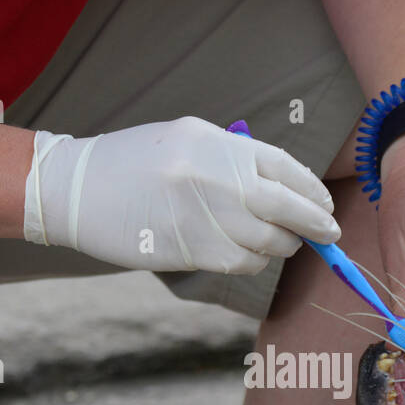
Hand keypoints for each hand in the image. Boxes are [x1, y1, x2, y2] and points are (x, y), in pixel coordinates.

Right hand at [23, 117, 339, 272]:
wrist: (76, 188)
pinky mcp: (192, 249)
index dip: (313, 191)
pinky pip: (242, 263)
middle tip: (328, 235)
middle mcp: (217, 177)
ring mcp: (206, 214)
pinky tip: (248, 256)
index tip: (326, 206)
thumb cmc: (132, 164)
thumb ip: (233, 158)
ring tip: (282, 243)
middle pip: (287, 207)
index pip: (285, 168)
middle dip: (315, 224)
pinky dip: (253, 263)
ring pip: (268, 242)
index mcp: (218, 144)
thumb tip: (283, 188)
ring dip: (282, 247)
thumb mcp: (185, 140)